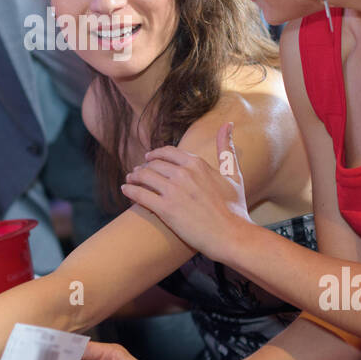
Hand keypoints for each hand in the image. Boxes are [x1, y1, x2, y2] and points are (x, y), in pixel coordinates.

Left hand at [120, 122, 252, 262]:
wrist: (231, 235)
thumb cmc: (235, 208)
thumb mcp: (233, 175)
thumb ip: (226, 149)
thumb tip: (227, 124)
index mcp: (197, 163)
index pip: (167, 152)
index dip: (156, 155)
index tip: (149, 158)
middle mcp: (183, 173)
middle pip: (153, 164)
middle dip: (143, 167)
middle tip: (136, 172)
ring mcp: (173, 191)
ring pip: (144, 176)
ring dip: (133, 177)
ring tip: (129, 180)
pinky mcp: (165, 209)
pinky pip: (140, 195)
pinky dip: (130, 191)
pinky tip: (125, 190)